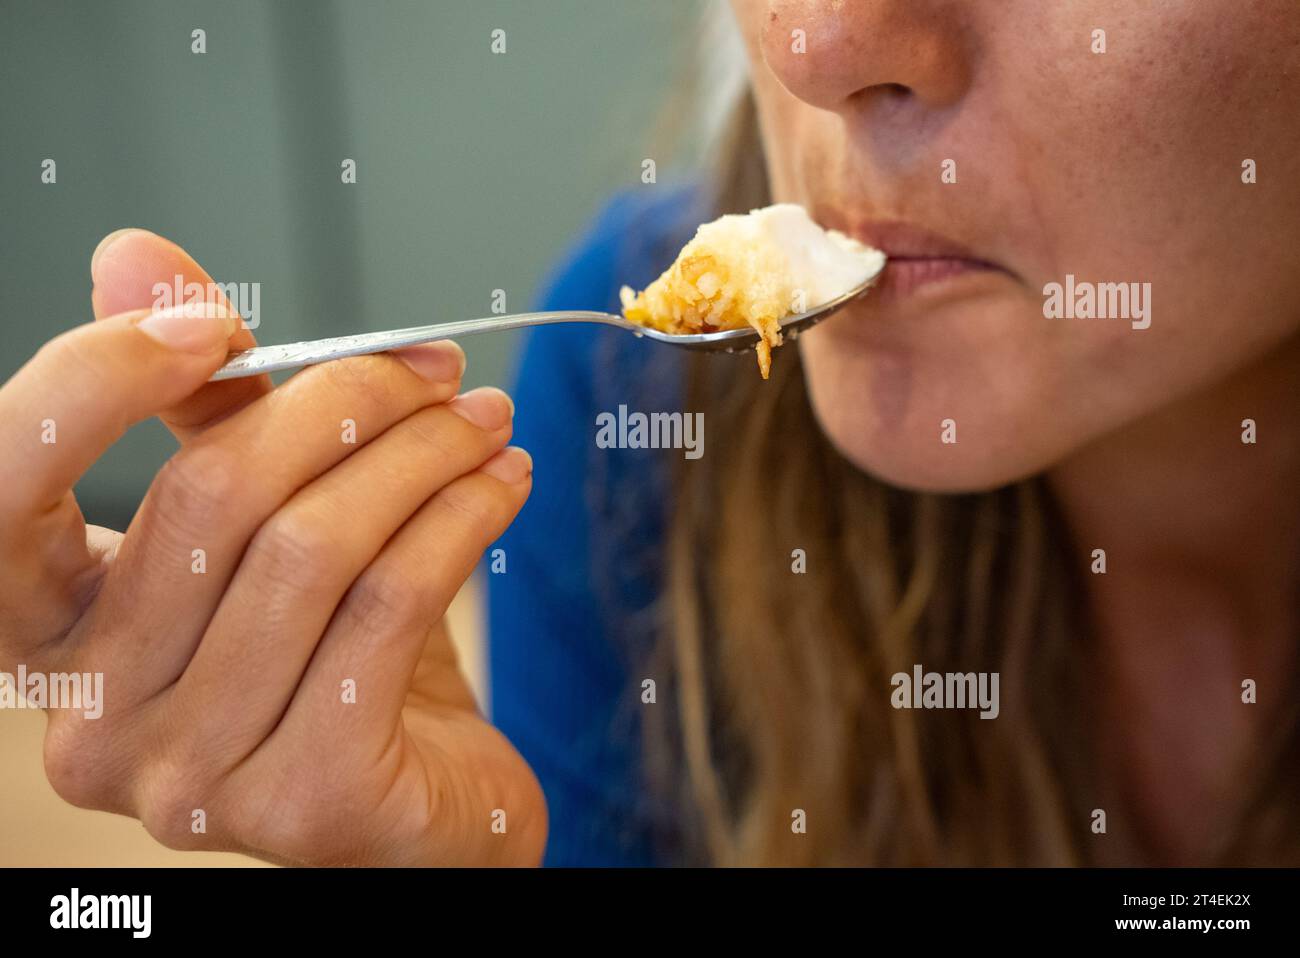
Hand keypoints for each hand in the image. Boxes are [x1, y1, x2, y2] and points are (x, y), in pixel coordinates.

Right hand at [0, 230, 545, 865]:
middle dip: (347, 403)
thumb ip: (201, 408)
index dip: (92, 383)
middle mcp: (93, 723)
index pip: (0, 492)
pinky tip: (504, 486)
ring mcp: (191, 780)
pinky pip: (389, 607)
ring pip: (314, 548)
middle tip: (437, 373)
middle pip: (213, 498)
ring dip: (423, 457)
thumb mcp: (262, 524)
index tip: (214, 325)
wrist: (427, 800)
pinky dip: (461, 521)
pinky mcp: (306, 803)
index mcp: (52, 640)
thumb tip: (133, 257)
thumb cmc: (335, 654)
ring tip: (483, 424)